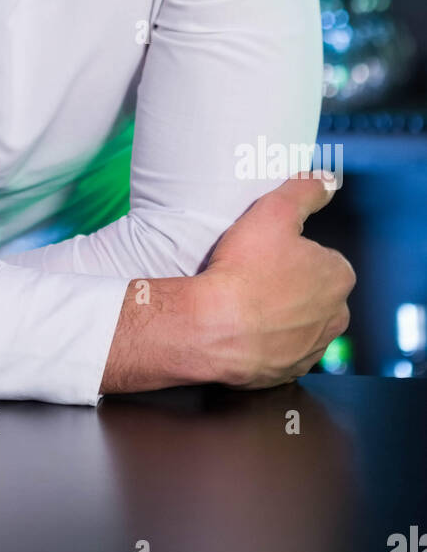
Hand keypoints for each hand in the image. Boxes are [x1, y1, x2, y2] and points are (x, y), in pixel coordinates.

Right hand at [194, 171, 355, 388]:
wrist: (213, 328)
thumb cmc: (243, 270)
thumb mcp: (273, 211)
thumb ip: (305, 190)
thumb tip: (327, 179)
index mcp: (339, 277)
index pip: (323, 256)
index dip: (292, 250)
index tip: (267, 250)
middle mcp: (335, 317)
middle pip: (313, 291)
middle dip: (289, 283)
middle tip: (254, 273)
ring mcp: (312, 349)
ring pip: (298, 322)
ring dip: (278, 313)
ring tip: (244, 300)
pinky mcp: (288, 372)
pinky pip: (279, 350)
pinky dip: (264, 341)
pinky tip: (241, 327)